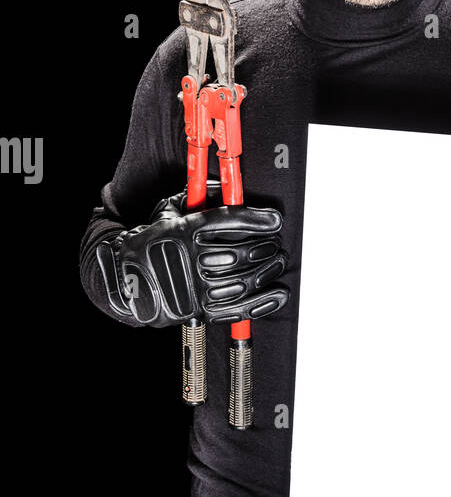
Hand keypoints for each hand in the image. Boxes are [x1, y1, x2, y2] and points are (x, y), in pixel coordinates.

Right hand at [96, 181, 289, 326]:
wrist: (124, 279)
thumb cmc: (151, 242)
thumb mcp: (167, 211)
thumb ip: (196, 196)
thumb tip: (226, 186)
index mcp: (180, 231)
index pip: (226, 222)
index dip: (256, 220)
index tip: (275, 220)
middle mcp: (186, 259)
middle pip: (238, 252)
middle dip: (266, 247)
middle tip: (277, 243)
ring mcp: (192, 288)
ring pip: (241, 280)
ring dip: (268, 270)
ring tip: (278, 261)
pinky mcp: (198, 310)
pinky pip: (237, 308)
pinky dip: (263, 302)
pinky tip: (279, 293)